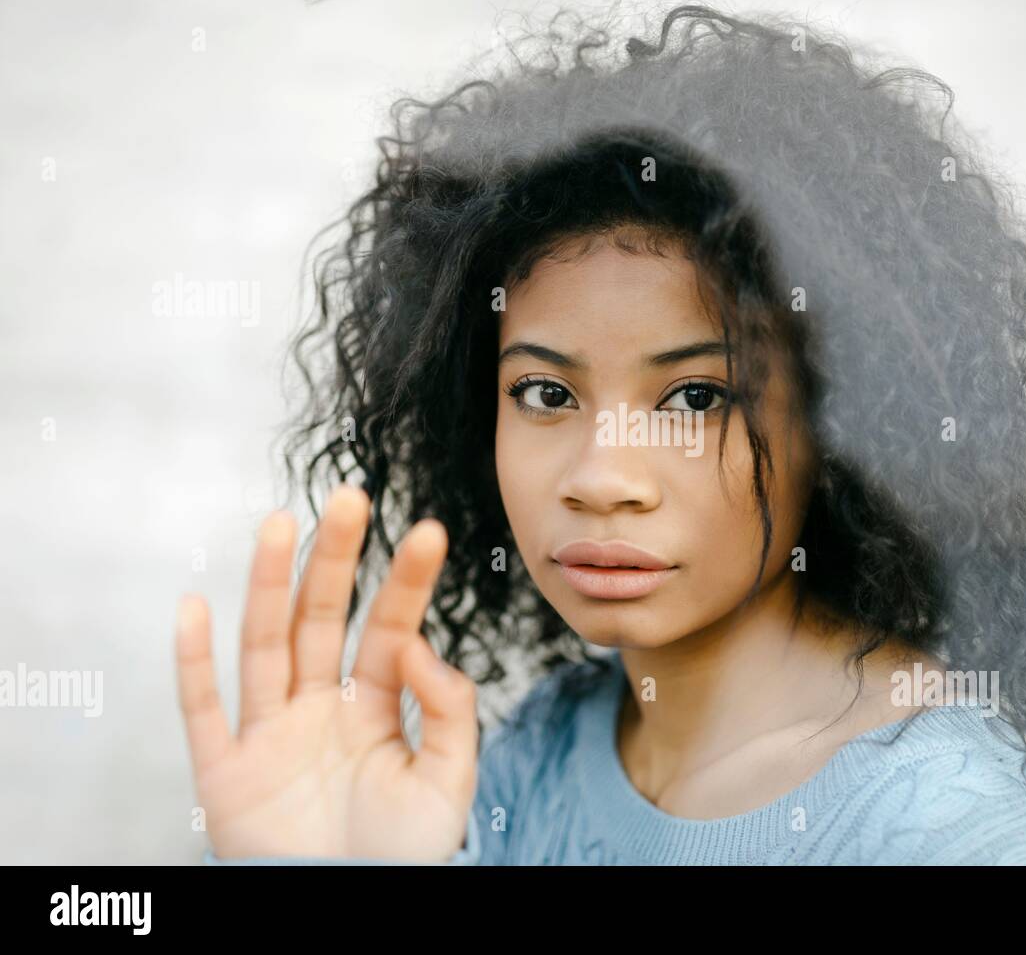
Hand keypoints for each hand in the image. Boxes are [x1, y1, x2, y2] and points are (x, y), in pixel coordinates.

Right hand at [175, 485, 477, 861]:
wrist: (350, 914)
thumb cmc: (402, 857)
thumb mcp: (449, 782)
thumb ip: (449, 711)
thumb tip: (421, 644)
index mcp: (375, 709)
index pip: (390, 630)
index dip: (406, 583)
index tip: (429, 531)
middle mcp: (320, 708)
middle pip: (322, 618)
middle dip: (335, 559)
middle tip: (351, 496)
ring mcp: (271, 734)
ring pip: (265, 645)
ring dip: (269, 585)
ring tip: (281, 522)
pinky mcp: (226, 772)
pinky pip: (203, 710)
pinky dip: (192, 662)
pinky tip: (194, 605)